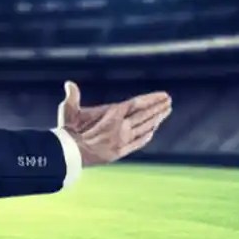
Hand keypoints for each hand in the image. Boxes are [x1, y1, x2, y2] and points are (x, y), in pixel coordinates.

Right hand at [57, 80, 171, 165]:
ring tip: (166, 112)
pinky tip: (153, 131)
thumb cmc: (69, 131)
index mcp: (112, 114)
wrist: (70, 154)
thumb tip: (69, 83)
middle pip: (145, 115)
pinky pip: (139, 142)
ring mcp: (123, 139)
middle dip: (158, 108)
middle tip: (169, 102)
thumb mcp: (68, 112)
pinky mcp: (121, 151)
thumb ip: (72, 97)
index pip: (137, 103)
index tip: (164, 95)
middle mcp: (121, 126)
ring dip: (157, 119)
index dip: (152, 99)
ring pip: (145, 127)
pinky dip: (147, 135)